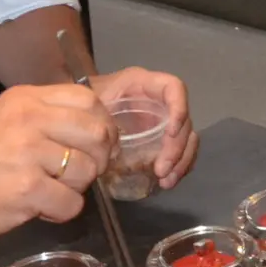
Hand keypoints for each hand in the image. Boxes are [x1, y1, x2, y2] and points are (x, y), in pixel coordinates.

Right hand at [0, 83, 116, 243]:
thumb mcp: (7, 121)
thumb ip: (48, 118)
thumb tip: (101, 131)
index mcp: (26, 98)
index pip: (89, 100)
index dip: (103, 124)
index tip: (99, 144)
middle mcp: (30, 118)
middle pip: (97, 133)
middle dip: (98, 158)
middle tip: (82, 174)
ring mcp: (29, 153)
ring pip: (88, 171)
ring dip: (76, 188)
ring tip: (51, 191)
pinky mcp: (28, 188)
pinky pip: (72, 203)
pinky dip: (61, 212)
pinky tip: (40, 208)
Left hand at [92, 67, 197, 190]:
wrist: (78, 111)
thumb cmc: (82, 102)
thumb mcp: (88, 102)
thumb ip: (97, 113)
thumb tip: (108, 139)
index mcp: (143, 84)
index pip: (173, 87)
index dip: (179, 107)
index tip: (170, 132)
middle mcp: (159, 101)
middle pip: (183, 120)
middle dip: (177, 147)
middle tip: (161, 170)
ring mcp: (162, 121)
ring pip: (187, 139)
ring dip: (181, 161)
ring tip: (165, 181)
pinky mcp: (161, 139)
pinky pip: (180, 152)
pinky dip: (178, 167)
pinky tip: (166, 181)